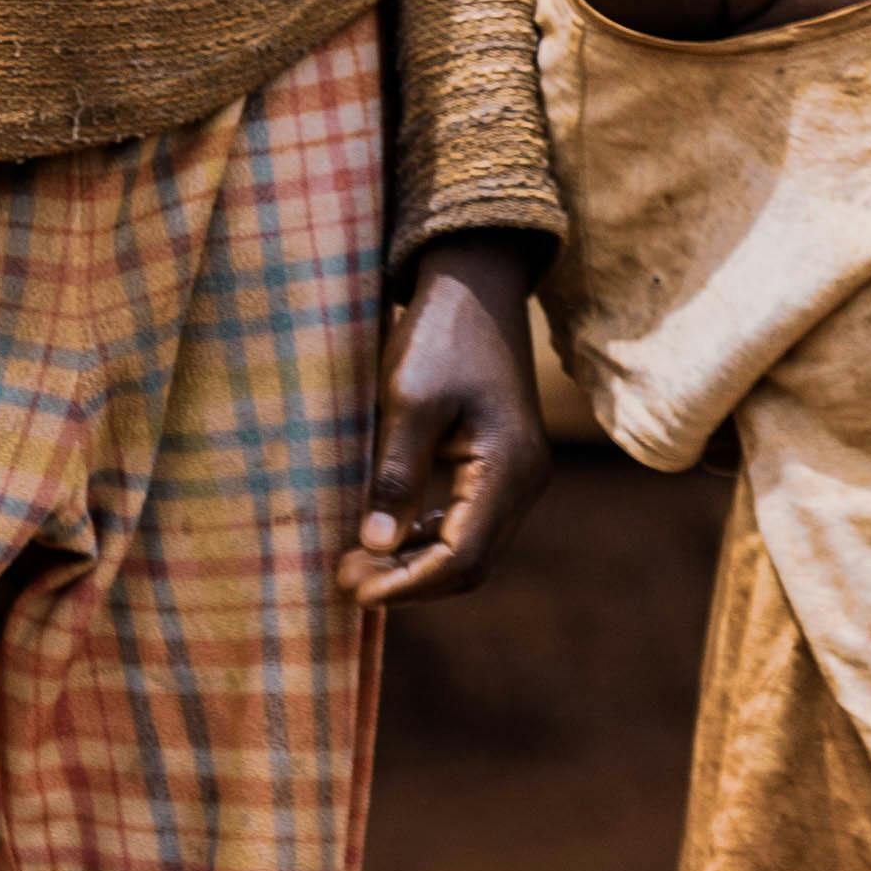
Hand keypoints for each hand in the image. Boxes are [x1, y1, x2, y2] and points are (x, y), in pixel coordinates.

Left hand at [342, 230, 551, 608]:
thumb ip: (396, 476)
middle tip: (345, 578)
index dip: (407, 584)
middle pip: (471, 563)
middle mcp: (525, 481)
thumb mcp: (408, 400)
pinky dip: (428, 536)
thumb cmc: (440, 334)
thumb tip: (376, 548)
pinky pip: (468, 520)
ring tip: (357, 562)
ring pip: (471, 547)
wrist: (475, 283)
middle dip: (409, 580)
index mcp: (508, 468)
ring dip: (416, 562)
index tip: (352, 588)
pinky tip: (386, 533)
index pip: (462, 558)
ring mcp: (519, 474)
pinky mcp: (502, 464)